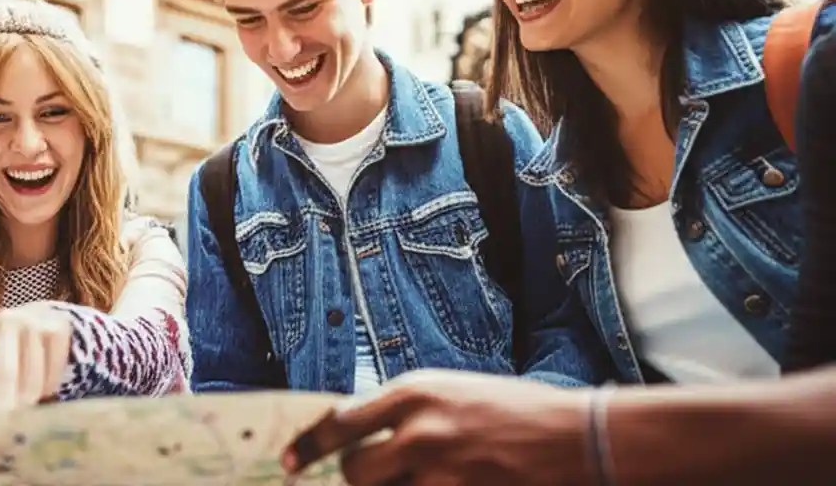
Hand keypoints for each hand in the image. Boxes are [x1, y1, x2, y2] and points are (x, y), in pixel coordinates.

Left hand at [0, 301, 72, 407]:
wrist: (37, 319)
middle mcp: (4, 322)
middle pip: (4, 374)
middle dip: (2, 409)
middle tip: (0, 434)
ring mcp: (34, 323)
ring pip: (33, 379)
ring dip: (26, 404)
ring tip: (20, 416)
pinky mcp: (60, 328)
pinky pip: (55, 372)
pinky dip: (48, 389)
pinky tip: (40, 391)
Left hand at [282, 370, 591, 485]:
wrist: (580, 436)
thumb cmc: (515, 411)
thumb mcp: (452, 392)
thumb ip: (404, 412)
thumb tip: (356, 433)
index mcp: (415, 394)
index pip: (340, 422)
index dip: (307, 446)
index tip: (288, 463)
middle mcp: (421, 430)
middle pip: (353, 472)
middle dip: (357, 480)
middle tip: (376, 477)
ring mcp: (441, 472)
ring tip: (417, 479)